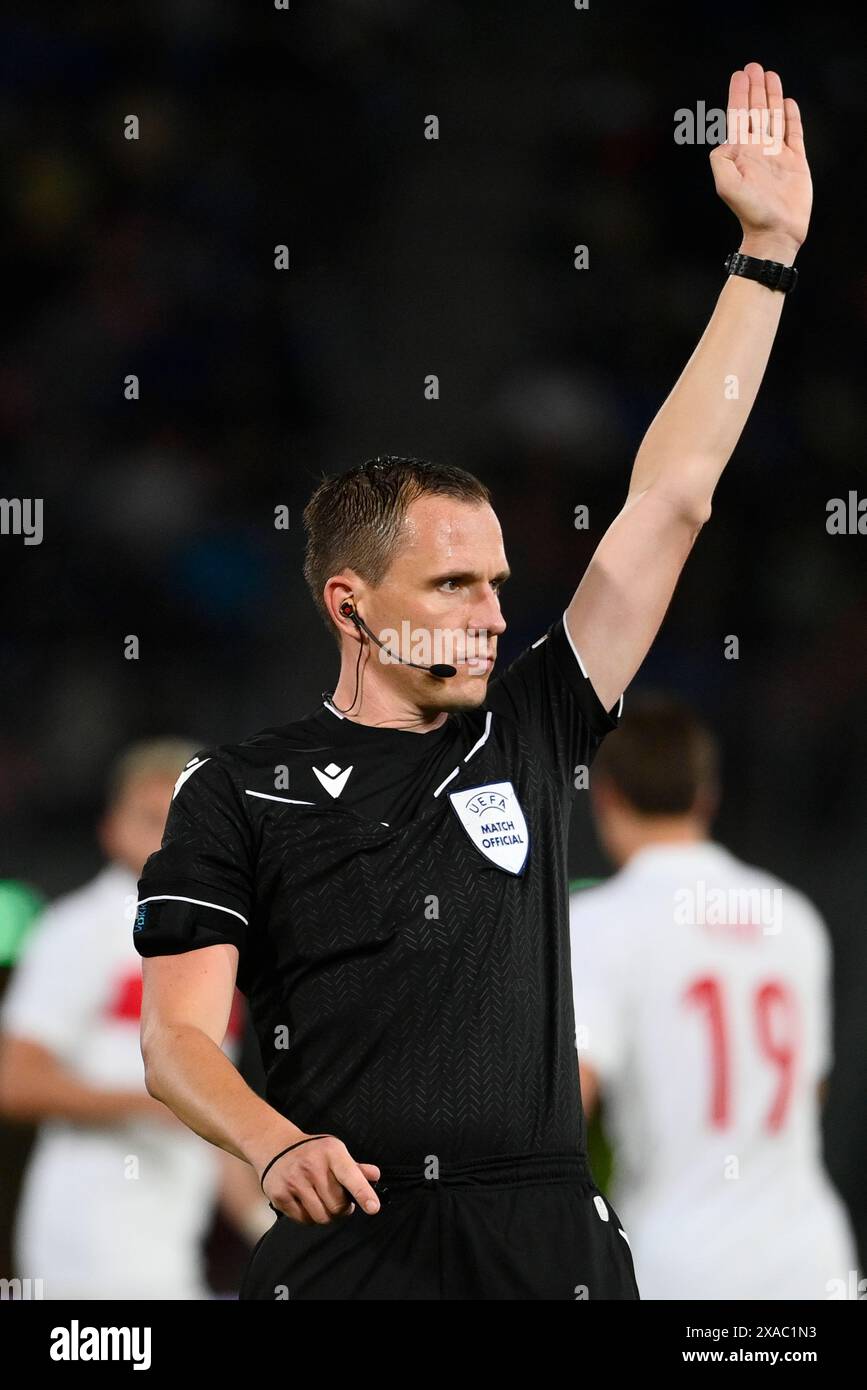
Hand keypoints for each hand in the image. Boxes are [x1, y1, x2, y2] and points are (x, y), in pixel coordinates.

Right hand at [261, 1133, 381, 1224]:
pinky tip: (307, 1202)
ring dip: (326, 1215)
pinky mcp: (280, 1195)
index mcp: (331, 1152)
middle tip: (339, 1200)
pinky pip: (304, 1220)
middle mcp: (312, 1166)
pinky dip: (309, 1217)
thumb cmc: (313, 1152)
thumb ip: (356, 1168)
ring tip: (323, 1201)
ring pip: (321, 1217)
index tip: (373, 1208)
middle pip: (337, 1206)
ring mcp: (294, 1181)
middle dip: (342, 1208)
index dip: (363, 1193)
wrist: (276, 1147)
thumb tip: (375, 1176)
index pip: (351, 1176)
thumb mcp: (335, 1151)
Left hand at [710, 62, 811, 260]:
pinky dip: (791, 117)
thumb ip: (721, 160)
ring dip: (772, 96)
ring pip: (774, 118)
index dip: (738, 95)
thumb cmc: (749, 212)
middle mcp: (758, 150)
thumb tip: (726, 140)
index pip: (738, 117)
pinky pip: (794, 134)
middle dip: (754, 89)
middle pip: (755, 112)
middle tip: (753, 66)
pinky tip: (788, 102)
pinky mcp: (795, 162)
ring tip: (770, 75)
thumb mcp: (726, 185)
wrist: (774, 232)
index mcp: (741, 153)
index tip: (740, 75)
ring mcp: (777, 155)